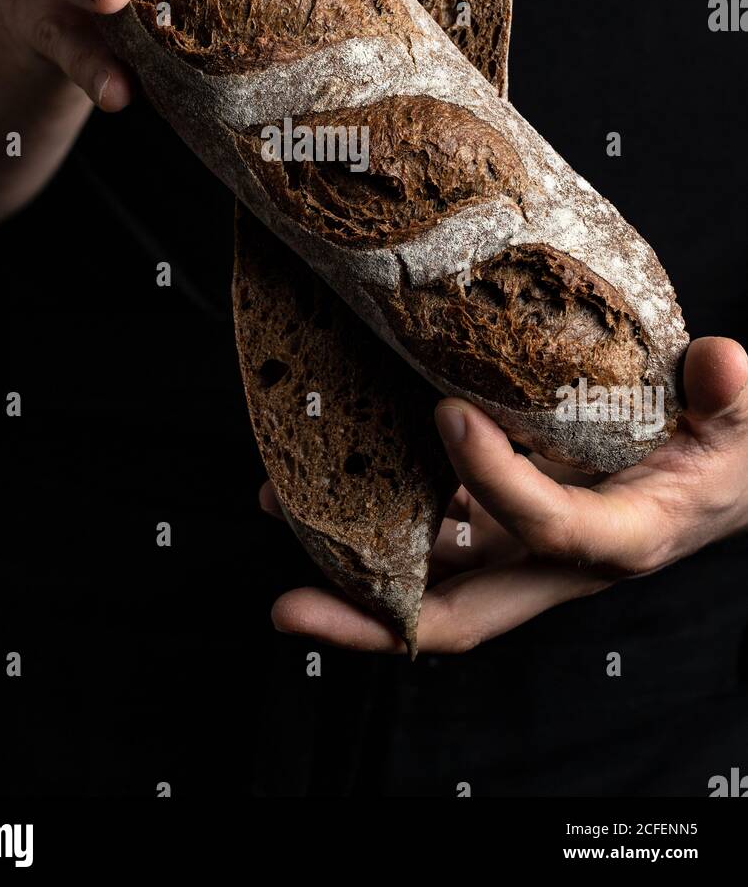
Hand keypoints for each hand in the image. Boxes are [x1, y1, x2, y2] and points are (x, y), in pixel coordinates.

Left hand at [268, 336, 747, 653]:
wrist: (719, 478)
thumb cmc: (724, 456)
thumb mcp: (738, 427)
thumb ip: (731, 398)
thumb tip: (723, 360)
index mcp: (619, 539)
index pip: (549, 531)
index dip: (497, 483)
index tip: (450, 413)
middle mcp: (554, 561)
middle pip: (457, 613)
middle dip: (372, 619)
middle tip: (289, 605)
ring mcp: (518, 544)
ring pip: (428, 571)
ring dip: (352, 551)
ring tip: (278, 501)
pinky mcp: (500, 517)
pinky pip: (431, 524)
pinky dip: (381, 504)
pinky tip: (331, 463)